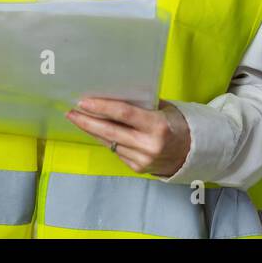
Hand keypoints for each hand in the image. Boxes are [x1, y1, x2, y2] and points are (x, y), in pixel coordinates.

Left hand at [64, 97, 191, 177]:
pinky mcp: (137, 168)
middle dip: (87, 121)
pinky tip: (95, 130)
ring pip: (109, 142)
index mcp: (157, 126)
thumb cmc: (175, 124)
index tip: (83, 101)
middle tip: (71, 112)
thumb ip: (140, 104)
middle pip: (109, 131)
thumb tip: (112, 94)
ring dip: (91, 130)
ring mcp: (142, 159)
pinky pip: (115, 150)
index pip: (123, 114)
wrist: (191, 152)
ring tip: (77, 118)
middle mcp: (148, 145)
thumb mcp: (163, 109)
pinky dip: (104, 139)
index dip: (100, 107)